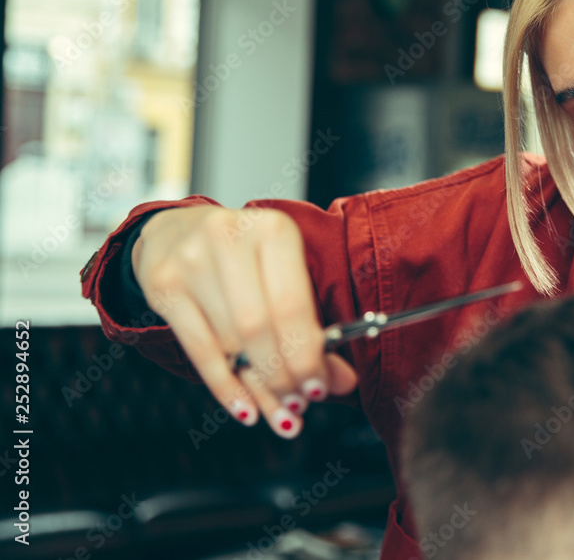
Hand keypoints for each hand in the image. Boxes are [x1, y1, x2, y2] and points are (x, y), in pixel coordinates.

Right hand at [131, 206, 357, 437]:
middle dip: (283, 375)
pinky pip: (199, 349)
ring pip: (231, 342)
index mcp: (274, 230)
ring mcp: (190, 261)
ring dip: (259, 387)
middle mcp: (229, 239)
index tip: (320, 388)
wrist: (175, 230)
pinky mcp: (162, 285)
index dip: (307, 354)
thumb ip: (312, 328)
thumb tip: (342, 382)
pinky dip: (226, 386)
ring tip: (279, 411)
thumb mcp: (283, 277)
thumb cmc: (245, 259)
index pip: (292, 306)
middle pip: (259, 327)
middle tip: (299, 405)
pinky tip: (245, 409)